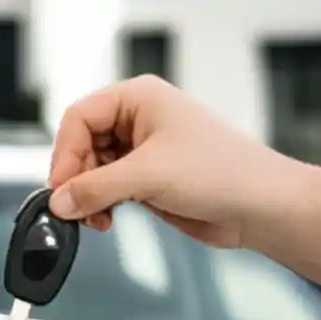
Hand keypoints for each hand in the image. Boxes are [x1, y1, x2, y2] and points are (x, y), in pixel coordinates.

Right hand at [47, 75, 306, 248]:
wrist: (260, 206)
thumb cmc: (225, 172)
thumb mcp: (149, 176)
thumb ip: (96, 188)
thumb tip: (60, 200)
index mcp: (139, 99)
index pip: (80, 117)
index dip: (65, 153)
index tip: (61, 188)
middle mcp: (139, 120)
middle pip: (82, 144)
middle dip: (76, 178)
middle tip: (75, 207)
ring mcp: (144, 150)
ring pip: (93, 169)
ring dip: (88, 196)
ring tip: (97, 217)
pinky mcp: (149, 179)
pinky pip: (109, 188)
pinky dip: (101, 205)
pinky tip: (107, 219)